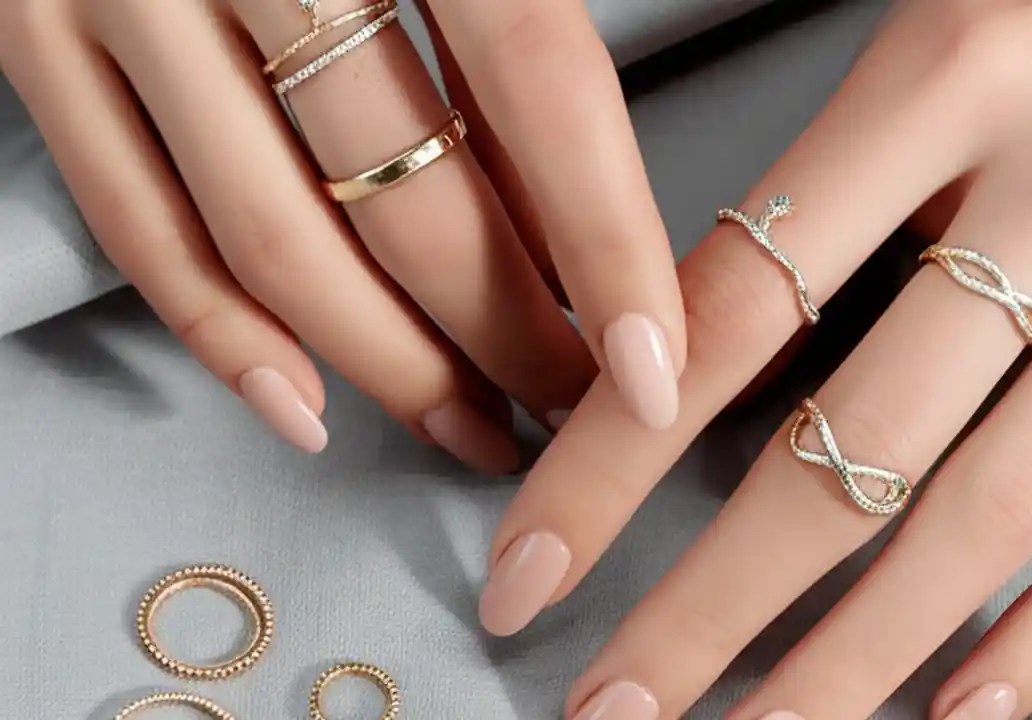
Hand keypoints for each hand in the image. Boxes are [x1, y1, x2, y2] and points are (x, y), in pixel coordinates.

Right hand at [0, 0, 685, 469]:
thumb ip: (512, 43)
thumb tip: (570, 235)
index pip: (537, 81)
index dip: (609, 240)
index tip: (655, 365)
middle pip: (408, 194)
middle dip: (506, 334)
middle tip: (569, 403)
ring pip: (280, 242)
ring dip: (392, 365)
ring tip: (471, 427)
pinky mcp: (37, 40)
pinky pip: (140, 227)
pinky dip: (227, 337)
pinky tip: (309, 407)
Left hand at [478, 1, 1031, 717]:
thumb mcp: (936, 15)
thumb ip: (828, 173)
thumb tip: (694, 335)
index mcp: (949, 75)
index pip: (731, 314)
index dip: (613, 462)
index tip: (535, 566)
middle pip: (853, 450)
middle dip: (714, 607)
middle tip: (615, 708)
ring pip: (997, 507)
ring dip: (861, 652)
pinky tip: (961, 704)